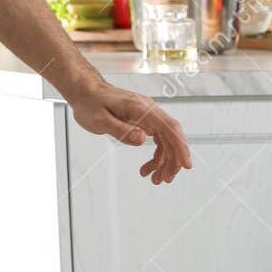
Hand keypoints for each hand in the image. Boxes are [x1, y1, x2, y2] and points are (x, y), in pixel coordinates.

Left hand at [67, 83, 192, 184]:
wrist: (85, 92)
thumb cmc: (90, 102)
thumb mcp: (99, 119)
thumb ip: (121, 129)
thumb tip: (143, 139)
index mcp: (141, 108)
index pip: (169, 127)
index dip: (180, 146)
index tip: (186, 164)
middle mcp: (149, 111)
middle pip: (171, 137)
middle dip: (172, 160)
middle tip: (164, 180)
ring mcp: (148, 117)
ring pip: (166, 142)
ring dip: (164, 162)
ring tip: (156, 180)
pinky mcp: (144, 122)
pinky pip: (157, 141)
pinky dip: (155, 157)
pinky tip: (147, 169)